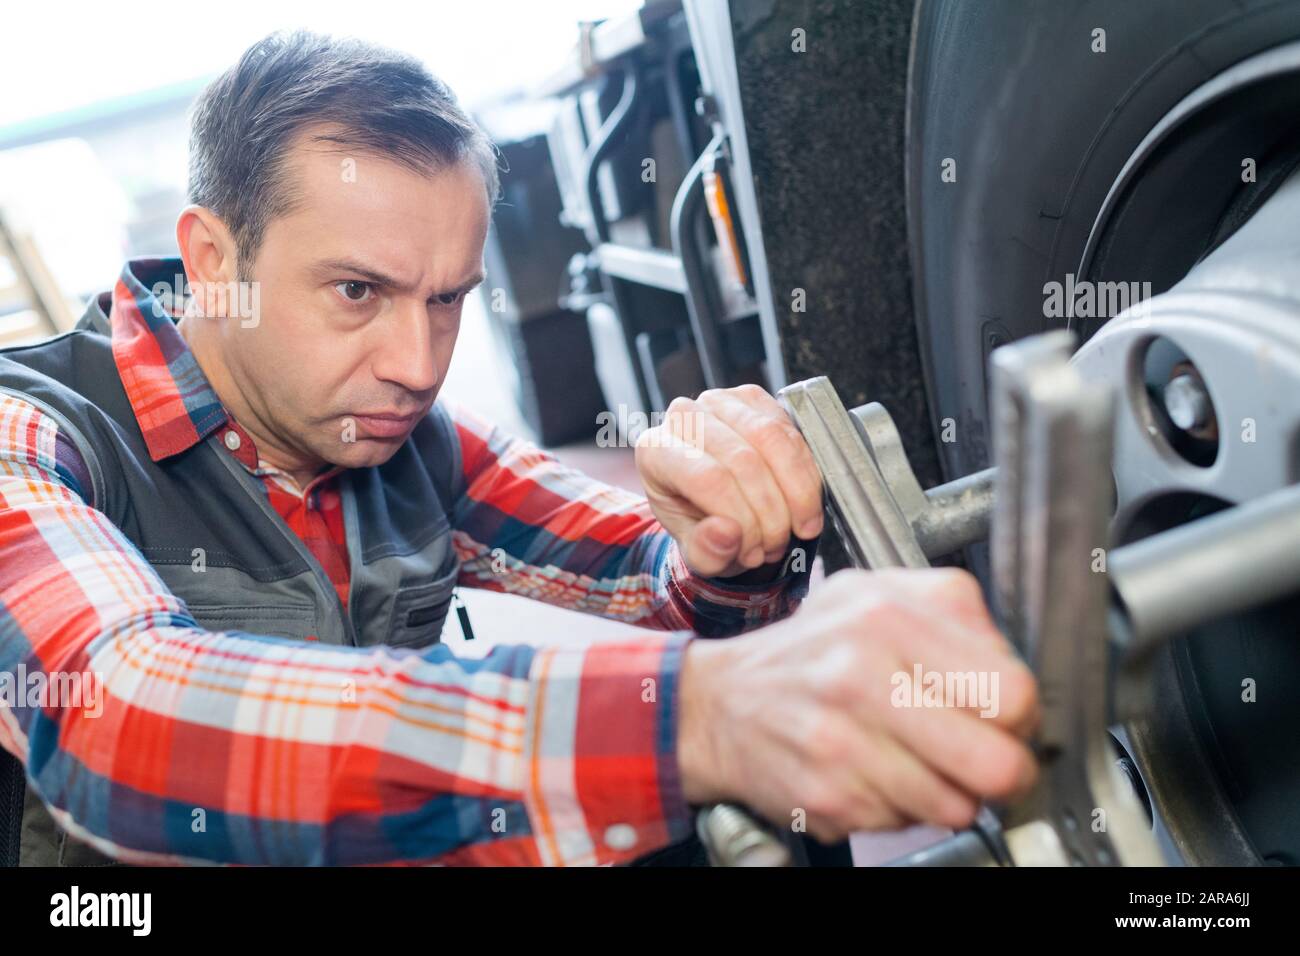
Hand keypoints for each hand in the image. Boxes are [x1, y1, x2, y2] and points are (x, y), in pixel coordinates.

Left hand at [635, 385, 823, 576]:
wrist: (715, 505)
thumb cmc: (702, 524)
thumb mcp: (698, 553)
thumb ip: (706, 551)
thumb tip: (727, 534)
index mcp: (656, 452)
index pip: (708, 479)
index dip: (743, 520)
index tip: (755, 552)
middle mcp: (683, 418)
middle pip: (744, 460)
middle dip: (772, 514)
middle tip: (775, 546)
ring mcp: (719, 402)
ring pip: (773, 440)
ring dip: (796, 494)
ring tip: (796, 528)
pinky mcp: (753, 398)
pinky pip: (791, 432)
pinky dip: (807, 474)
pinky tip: (804, 503)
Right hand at [676, 568, 1040, 842]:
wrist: (721, 702)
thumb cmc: (809, 651)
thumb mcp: (877, 596)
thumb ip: (953, 618)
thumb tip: (1015, 676)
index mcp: (887, 615)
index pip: (1012, 691)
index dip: (1020, 714)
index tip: (1004, 717)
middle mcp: (861, 674)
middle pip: (995, 761)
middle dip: (1003, 769)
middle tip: (987, 759)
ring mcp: (842, 740)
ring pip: (957, 804)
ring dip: (949, 791)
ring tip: (918, 760)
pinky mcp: (828, 795)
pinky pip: (908, 823)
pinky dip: (902, 808)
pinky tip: (875, 772)